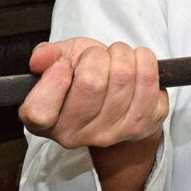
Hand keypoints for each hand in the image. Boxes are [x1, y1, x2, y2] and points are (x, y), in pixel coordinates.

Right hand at [19, 38, 168, 149]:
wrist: (115, 96)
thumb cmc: (83, 76)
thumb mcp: (59, 60)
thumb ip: (46, 55)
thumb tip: (43, 58)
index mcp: (45, 123)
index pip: (40, 112)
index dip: (54, 78)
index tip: (64, 65)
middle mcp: (75, 136)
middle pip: (91, 83)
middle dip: (96, 55)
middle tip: (97, 56)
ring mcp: (110, 135)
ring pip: (124, 77)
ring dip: (123, 54)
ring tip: (117, 58)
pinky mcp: (142, 127)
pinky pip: (150, 83)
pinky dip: (146, 61)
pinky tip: (137, 66)